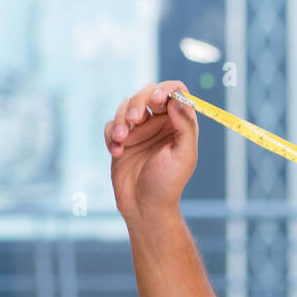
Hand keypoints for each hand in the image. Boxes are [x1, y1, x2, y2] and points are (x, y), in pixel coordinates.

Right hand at [104, 80, 198, 223]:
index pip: (175, 91)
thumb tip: (178, 99)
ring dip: (121, 119)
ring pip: (126, 106)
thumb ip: (185, 126)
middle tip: (134, 119)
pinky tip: (116, 152)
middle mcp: (160, 122)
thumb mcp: (184, 156)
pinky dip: (111, 135)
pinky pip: (111, 124)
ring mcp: (139, 130)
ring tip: (122, 139)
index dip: (166, 89)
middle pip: (147, 93)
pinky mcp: (121, 139)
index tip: (157, 101)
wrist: (143, 207)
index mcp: (179, 123)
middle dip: (138, 102)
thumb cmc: (168, 184)